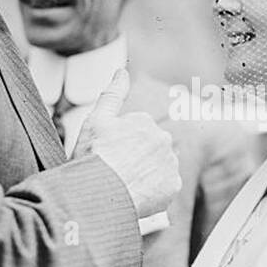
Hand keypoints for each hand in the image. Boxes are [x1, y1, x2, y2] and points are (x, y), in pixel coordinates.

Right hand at [74, 68, 181, 217]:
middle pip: (150, 150)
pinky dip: (154, 192)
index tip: (108, 157)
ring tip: (125, 186)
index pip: (136, 134)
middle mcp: (163, 138)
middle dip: (137, 159)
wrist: (100, 195)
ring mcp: (170, 163)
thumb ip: (113, 94)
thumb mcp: (96, 120)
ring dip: (147, 175)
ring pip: (159, 168)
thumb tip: (123, 71)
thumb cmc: (93, 158)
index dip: (119, 147)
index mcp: (144, 121)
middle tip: (116, 174)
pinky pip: (165, 188)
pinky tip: (136, 195)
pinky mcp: (173, 186)